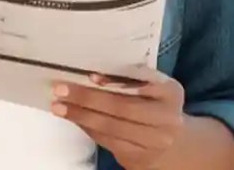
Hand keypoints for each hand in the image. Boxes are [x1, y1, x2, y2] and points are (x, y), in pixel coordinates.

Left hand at [51, 71, 184, 169]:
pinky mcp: (138, 158)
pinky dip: (87, 128)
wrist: (175, 142)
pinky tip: (73, 118)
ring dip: (80, 116)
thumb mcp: (155, 85)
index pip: (142, 85)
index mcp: (170, 93)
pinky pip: (107, 141)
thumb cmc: (156, 104)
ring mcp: (153, 142)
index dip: (115, 82)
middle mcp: (166, 119)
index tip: (90, 76)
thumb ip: (132, 77)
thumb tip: (95, 75)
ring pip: (111, 128)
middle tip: (60, 89)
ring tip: (58, 106)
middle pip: (122, 109)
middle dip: (88, 99)